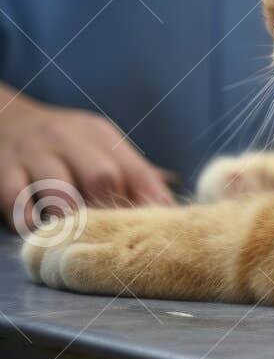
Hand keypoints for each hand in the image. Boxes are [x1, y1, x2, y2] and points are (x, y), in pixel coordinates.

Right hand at [0, 88, 173, 229]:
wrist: (5, 117)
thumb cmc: (65, 143)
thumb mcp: (100, 145)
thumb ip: (133, 174)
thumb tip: (171, 210)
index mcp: (100, 135)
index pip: (135, 170)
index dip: (149, 203)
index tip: (157, 230)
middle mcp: (69, 139)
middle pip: (102, 177)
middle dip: (110, 212)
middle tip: (113, 240)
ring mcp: (34, 153)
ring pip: (60, 190)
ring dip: (72, 220)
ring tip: (77, 241)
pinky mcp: (3, 170)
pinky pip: (16, 200)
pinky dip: (30, 222)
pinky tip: (40, 236)